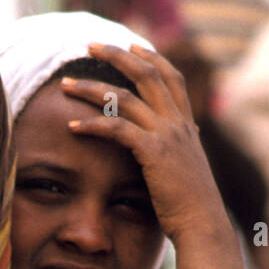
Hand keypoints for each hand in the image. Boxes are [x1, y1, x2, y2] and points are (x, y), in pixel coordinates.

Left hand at [61, 43, 227, 243]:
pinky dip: (92, 125)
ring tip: (66, 85)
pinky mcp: (153, 152)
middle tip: (90, 46)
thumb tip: (174, 147)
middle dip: (116, 55)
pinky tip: (72, 127)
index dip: (150, 57)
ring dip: (92, 88)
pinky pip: (117, 129)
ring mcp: (167, 135)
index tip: (130, 44)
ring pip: (125, 97)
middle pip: (147, 73)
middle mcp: (178, 123)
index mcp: (187, 124)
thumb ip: (179, 151)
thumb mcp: (186, 169)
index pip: (171, 77)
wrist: (202, 223)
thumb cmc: (191, 205)